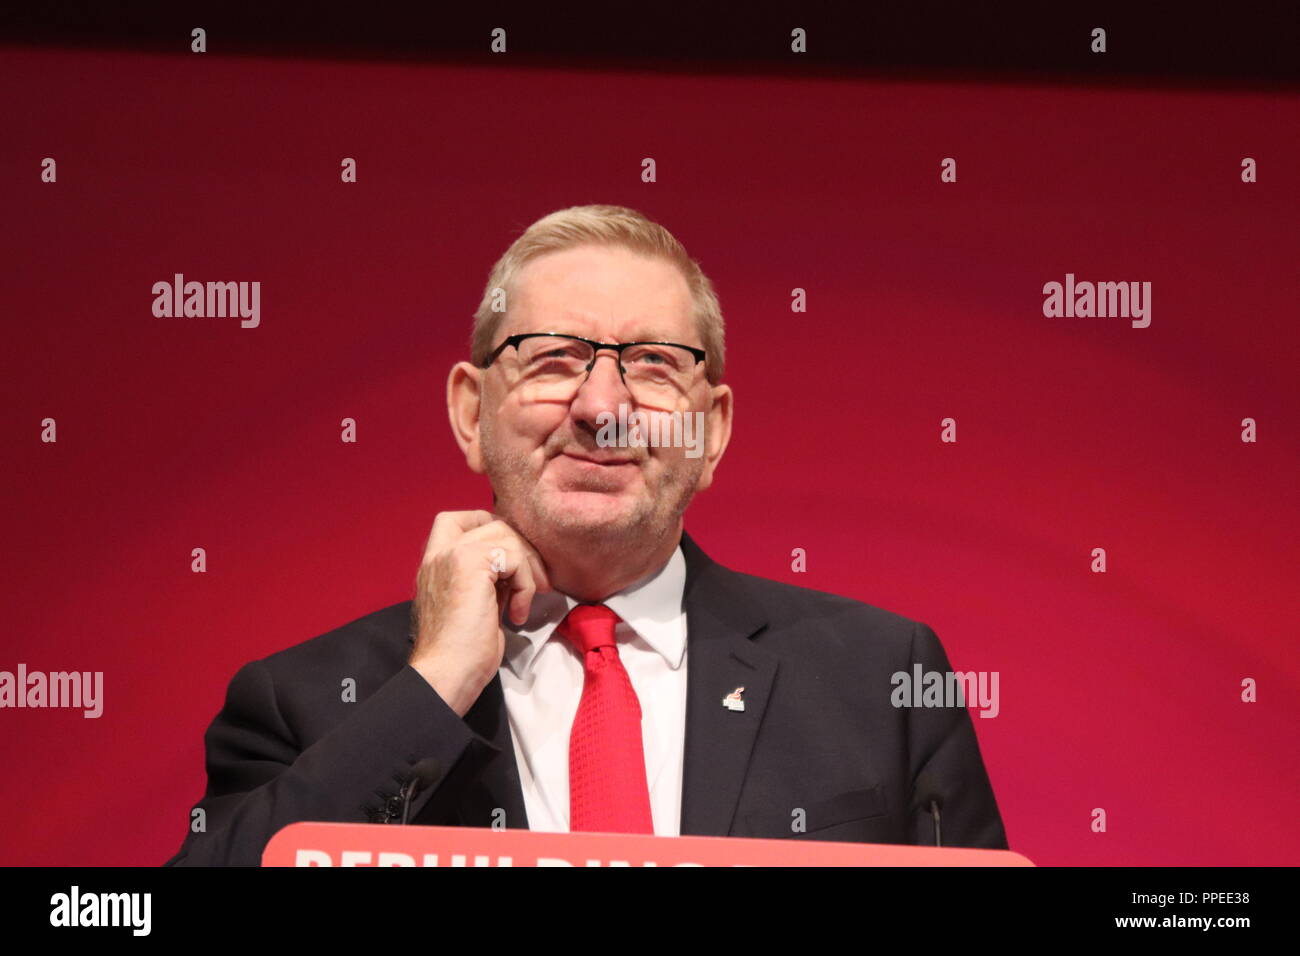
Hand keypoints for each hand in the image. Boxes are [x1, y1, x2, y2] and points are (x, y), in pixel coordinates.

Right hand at [408, 511, 551, 715]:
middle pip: (492, 524)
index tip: (510, 558)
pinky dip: (525, 585)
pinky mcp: (472, 564)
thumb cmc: (461, 652)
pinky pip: (513, 557)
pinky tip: (516, 614)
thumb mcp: (472, 605)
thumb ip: (483, 580)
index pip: (456, 519)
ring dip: (527, 568)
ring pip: (506, 537)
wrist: (447, 673)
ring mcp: (453, 555)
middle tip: (536, 583)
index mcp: (434, 563)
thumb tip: (512, 569)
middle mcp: (439, 554)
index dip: (488, 527)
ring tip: (526, 601)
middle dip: (521, 550)